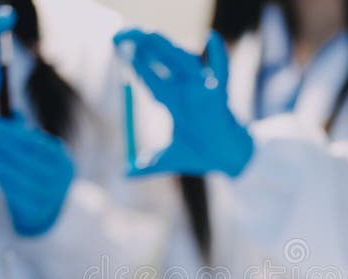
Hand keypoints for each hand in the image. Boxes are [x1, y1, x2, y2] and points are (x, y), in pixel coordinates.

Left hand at [0, 115, 74, 235]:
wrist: (45, 209)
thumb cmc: (37, 172)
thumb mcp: (37, 153)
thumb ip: (25, 134)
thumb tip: (13, 113)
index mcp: (64, 161)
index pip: (40, 144)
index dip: (18, 133)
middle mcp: (62, 180)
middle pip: (30, 160)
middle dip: (5, 147)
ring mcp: (52, 197)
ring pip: (22, 178)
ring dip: (2, 164)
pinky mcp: (38, 210)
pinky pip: (18, 195)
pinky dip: (6, 183)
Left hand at [113, 29, 252, 177]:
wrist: (228, 161)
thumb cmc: (202, 155)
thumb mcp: (169, 160)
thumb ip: (148, 166)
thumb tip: (125, 175)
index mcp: (173, 103)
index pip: (150, 79)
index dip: (136, 65)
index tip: (119, 48)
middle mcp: (186, 92)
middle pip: (164, 63)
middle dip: (146, 48)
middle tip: (126, 35)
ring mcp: (203, 91)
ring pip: (184, 62)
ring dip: (167, 48)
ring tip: (148, 35)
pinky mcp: (220, 96)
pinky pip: (220, 73)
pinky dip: (218, 56)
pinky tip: (210, 38)